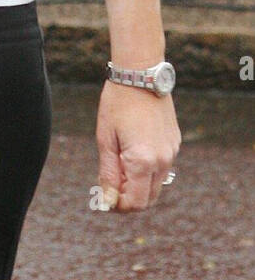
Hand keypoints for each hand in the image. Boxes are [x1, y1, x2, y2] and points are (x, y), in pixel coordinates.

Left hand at [95, 79, 180, 210]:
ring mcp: (172, 152)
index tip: (104, 198)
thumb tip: (108, 200)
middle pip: (149, 199)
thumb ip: (108, 172)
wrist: (140, 74)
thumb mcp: (106, 138)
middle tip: (109, 184)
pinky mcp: (175, 142)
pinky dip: (147, 169)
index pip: (136, 203)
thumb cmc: (117, 103)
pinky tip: (131, 150)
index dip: (119, 206)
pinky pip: (162, 167)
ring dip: (138, 184)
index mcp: (143, 161)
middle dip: (129, 198)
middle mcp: (163, 160)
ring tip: (118, 163)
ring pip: (157, 184)